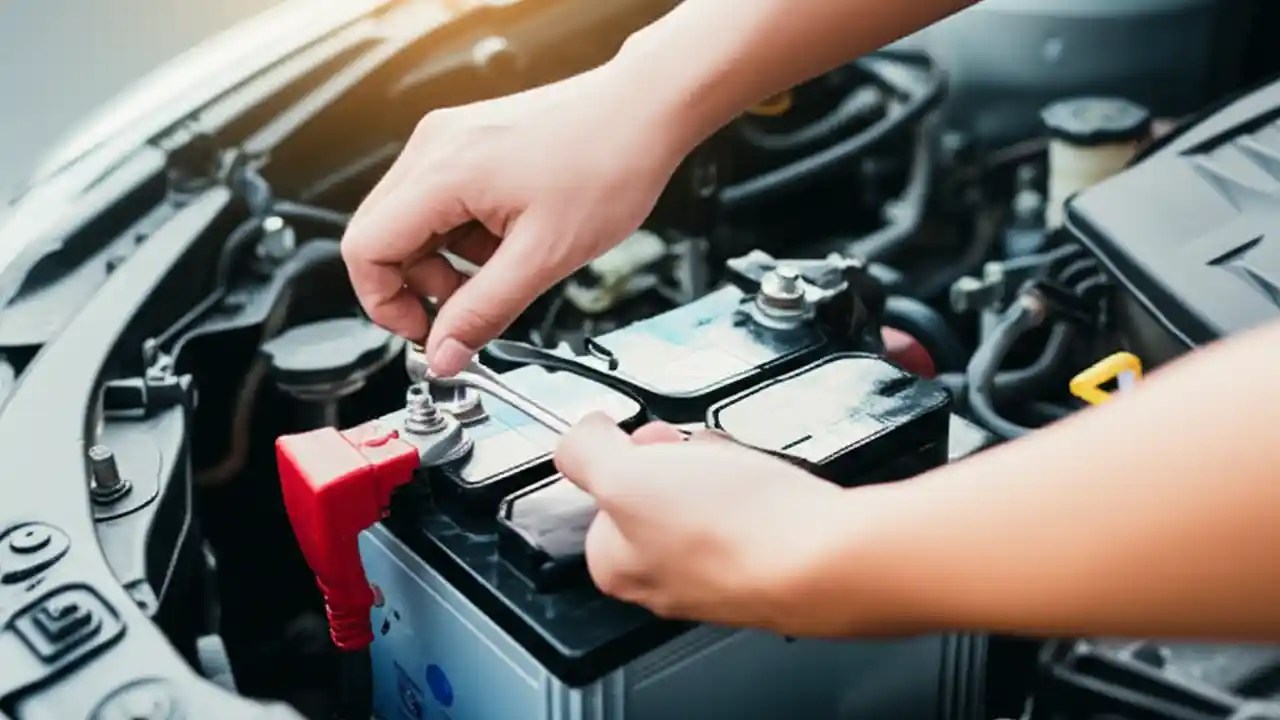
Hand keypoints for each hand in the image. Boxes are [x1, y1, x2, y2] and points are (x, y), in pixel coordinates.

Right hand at [340, 61, 688, 375]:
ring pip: (411, 221)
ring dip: (445, 262)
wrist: (644, 110)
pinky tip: (508, 241)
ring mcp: (448, 138)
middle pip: (381, 235)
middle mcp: (434, 145)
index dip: (385, 304)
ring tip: (501, 270)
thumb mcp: (545, 257)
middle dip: (416, 286)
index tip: (424, 331)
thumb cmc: (609, 161)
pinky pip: (439, 201)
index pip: (366, 249)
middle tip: (463, 312)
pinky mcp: (467, 140)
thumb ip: (484, 311)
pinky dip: (463, 235)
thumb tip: (445, 352)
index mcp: (442, 170)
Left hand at [554, 414, 850, 633]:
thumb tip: (577, 437)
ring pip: (704, 492)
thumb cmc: (728, 531)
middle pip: (655, 487)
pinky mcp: (764, 561)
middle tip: (697, 457)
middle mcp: (663, 580)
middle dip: (679, 458)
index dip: (626, 453)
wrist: (823, 558)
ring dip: (720, 466)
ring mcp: (717, 573)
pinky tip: (769, 488)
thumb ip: (584, 451)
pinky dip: (758, 486)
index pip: (602, 491)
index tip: (648, 445)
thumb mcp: (623, 475)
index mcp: (616, 567)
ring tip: (739, 470)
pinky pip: (750, 505)